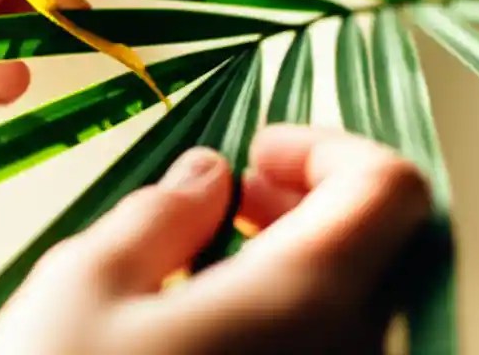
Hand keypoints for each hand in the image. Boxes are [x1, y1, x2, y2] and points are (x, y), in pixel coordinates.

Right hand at [0, 126, 432, 354]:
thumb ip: (162, 211)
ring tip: (204, 257)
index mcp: (304, 300)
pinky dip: (283, 308)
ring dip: (293, 254)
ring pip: (352, 300)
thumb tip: (208, 175)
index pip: (391, 187)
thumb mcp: (87, 283)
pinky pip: (323, 346)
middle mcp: (347, 353)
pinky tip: (208, 317)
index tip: (258, 149)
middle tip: (231, 195)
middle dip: (309, 196)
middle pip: (383, 243)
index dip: (329, 146)